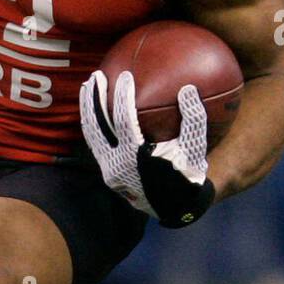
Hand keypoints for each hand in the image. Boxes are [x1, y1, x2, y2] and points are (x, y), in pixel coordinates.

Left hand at [79, 69, 215, 227]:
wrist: (175, 208)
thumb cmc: (187, 175)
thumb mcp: (195, 149)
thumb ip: (193, 119)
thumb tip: (187, 88)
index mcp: (136, 158)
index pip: (123, 121)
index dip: (122, 96)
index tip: (125, 75)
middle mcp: (116, 165)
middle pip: (97, 126)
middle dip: (94, 99)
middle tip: (96, 75)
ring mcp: (107, 171)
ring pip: (90, 135)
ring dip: (87, 109)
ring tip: (88, 86)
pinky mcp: (106, 173)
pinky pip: (95, 144)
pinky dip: (93, 124)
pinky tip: (95, 108)